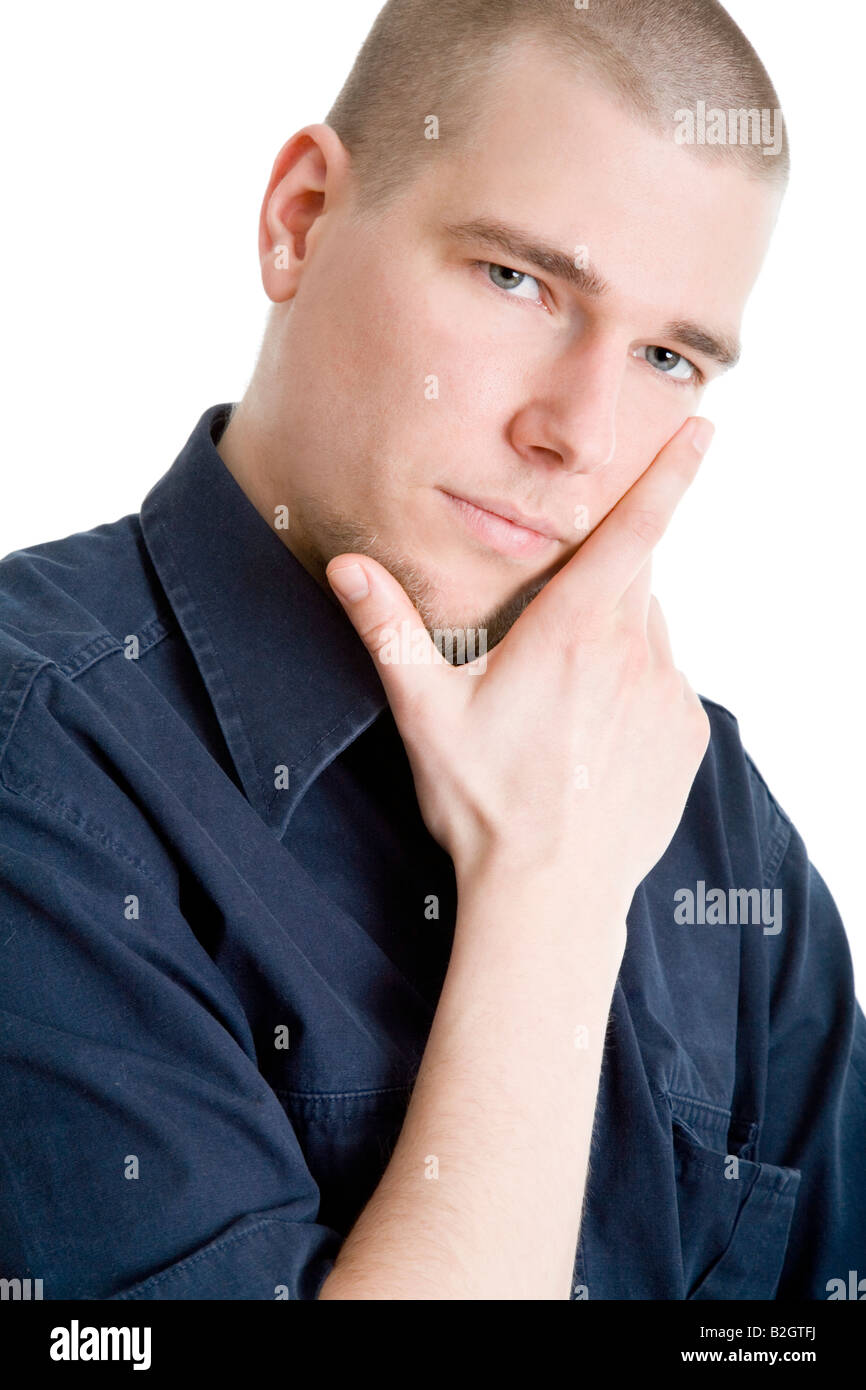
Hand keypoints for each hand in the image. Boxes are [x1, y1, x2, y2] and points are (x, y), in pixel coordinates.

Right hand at [326, 417, 713, 906]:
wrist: (552, 898)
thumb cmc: (485, 804)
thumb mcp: (425, 713)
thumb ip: (388, 630)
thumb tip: (347, 567)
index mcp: (573, 632)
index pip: (633, 531)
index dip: (670, 473)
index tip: (704, 429)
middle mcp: (635, 654)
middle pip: (633, 582)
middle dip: (599, 585)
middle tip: (548, 640)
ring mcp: (669, 697)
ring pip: (651, 634)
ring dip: (617, 642)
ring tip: (564, 704)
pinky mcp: (687, 736)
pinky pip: (667, 685)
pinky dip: (638, 689)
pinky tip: (594, 737)